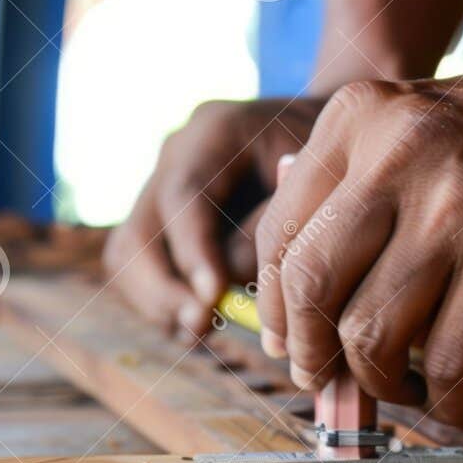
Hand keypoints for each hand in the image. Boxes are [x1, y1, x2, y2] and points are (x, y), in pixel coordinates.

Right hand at [104, 97, 323, 336]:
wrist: (330, 140)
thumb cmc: (334, 163)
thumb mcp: (319, 183)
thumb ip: (275, 228)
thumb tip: (226, 284)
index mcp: (216, 130)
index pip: (185, 195)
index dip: (194, 252)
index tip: (213, 297)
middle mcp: (176, 153)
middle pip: (139, 228)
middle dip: (164, 288)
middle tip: (200, 327)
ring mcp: (161, 184)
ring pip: (127, 253)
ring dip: (156, 300)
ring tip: (199, 332)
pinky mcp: (160, 218)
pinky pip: (137, 267)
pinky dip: (160, 300)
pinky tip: (198, 325)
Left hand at [254, 75, 462, 424]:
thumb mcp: (405, 130)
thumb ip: (343, 195)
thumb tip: (287, 317)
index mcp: (357, 116)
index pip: (280, 234)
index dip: (275, 309)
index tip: (290, 344)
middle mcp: (399, 151)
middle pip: (312, 286)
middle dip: (311, 354)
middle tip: (326, 380)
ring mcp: (457, 202)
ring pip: (373, 333)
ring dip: (381, 383)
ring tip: (400, 386)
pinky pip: (451, 358)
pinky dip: (447, 400)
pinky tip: (456, 401)